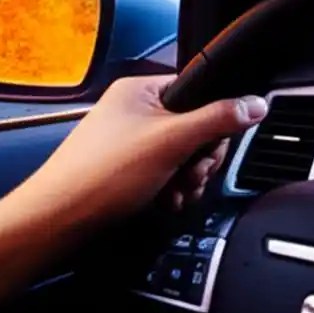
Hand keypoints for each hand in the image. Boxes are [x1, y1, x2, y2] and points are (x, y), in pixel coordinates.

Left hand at [0, 74, 267, 309]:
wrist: (57, 221)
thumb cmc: (100, 176)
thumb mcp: (172, 141)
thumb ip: (219, 119)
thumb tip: (256, 103)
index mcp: (140, 91)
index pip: (199, 91)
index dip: (214, 121)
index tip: (212, 145)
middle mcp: (134, 112)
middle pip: (194, 127)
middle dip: (200, 157)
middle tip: (191, 173)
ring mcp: (129, 143)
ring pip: (182, 155)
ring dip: (187, 178)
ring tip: (174, 191)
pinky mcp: (126, 171)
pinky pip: (165, 174)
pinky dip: (171, 189)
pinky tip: (165, 200)